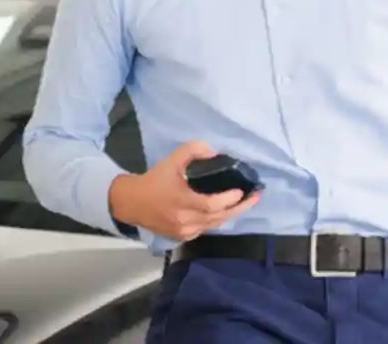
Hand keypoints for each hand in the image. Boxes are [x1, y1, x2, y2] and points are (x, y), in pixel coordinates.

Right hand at [108, 140, 260, 240]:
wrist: (131, 203)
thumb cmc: (153, 181)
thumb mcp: (171, 161)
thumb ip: (193, 151)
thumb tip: (214, 152)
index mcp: (182, 203)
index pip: (212, 206)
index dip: (228, 200)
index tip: (241, 190)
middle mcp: (185, 221)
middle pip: (219, 218)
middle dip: (240, 208)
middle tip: (256, 196)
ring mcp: (185, 232)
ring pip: (214, 225)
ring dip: (231, 214)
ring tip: (246, 201)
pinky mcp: (183, 237)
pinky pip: (206, 228)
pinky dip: (218, 219)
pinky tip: (227, 210)